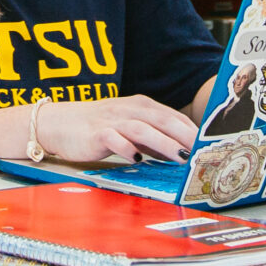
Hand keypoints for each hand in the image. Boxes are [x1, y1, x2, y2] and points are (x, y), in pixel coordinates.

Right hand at [33, 96, 198, 163]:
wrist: (58, 124)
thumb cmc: (96, 127)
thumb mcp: (128, 127)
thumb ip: (152, 137)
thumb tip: (180, 152)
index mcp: (139, 106)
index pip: (171, 116)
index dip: (191, 130)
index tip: (208, 145)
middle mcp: (128, 110)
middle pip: (162, 119)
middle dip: (184, 135)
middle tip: (202, 151)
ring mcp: (112, 120)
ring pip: (142, 129)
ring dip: (163, 143)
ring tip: (179, 157)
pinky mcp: (95, 134)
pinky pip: (114, 138)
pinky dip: (127, 148)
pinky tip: (137, 159)